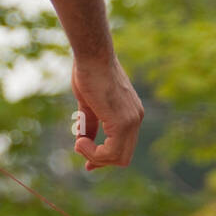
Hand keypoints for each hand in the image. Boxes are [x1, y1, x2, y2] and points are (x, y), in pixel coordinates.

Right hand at [71, 55, 143, 169]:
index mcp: (131, 114)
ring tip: (79, 143)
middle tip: (80, 150)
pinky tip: (80, 142)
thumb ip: (89, 124)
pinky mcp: (122, 122)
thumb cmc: (89, 73)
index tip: (86, 157)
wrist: (92, 56)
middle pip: (122, 158)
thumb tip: (82, 142)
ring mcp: (131, 121)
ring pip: (117, 158)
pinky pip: (109, 152)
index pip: (123, 147)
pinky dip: (93, 153)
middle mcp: (136, 119)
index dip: (104, 156)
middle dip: (99, 159)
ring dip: (94, 156)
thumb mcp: (89, 104)